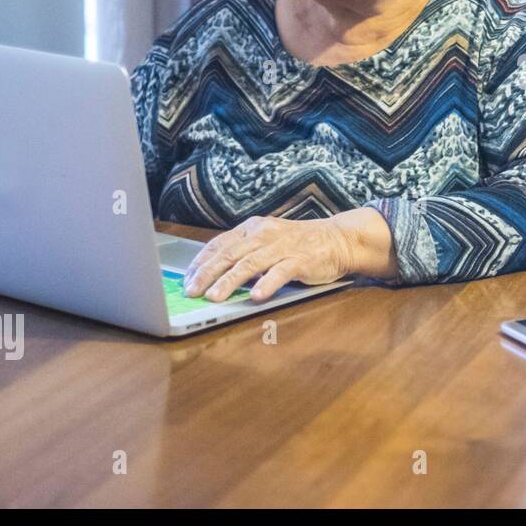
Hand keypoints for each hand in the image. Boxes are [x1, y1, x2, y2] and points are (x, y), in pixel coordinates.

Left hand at [183, 214, 366, 303]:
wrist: (339, 239)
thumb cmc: (300, 244)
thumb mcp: (268, 242)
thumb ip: (245, 253)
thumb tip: (215, 276)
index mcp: (253, 228)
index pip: (219, 244)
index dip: (200, 262)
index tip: (186, 279)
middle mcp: (264, 234)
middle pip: (230, 254)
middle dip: (207, 274)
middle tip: (191, 291)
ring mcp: (282, 246)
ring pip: (250, 263)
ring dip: (229, 281)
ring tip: (214, 297)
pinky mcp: (301, 259)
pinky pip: (281, 272)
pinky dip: (267, 284)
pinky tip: (256, 296)